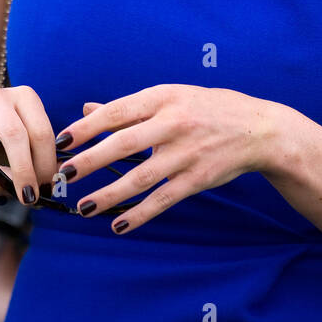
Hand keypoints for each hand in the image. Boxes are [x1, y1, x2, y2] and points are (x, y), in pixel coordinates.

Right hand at [0, 86, 58, 208]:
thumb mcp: (18, 127)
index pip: (41, 131)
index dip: (47, 164)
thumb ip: (35, 149)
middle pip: (15, 138)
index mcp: (22, 96)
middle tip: (29, 199)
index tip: (48, 187)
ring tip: (0, 198)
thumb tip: (56, 180)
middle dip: (24, 174)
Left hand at [54, 84, 281, 233]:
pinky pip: (163, 199)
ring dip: (109, 194)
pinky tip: (119, 224)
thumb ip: (129, 106)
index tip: (62, 140)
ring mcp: (186, 153)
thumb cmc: (207, 108)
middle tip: (64, 174)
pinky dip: (140, 214)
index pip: (117, 112)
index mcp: (163, 97)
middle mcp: (174, 123)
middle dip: (91, 160)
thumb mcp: (171, 96)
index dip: (87, 127)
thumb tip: (86, 109)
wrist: (258, 129)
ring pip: (141, 177)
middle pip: (124, 144)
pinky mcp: (197, 178)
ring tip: (84, 207)